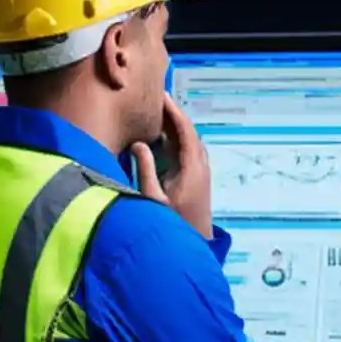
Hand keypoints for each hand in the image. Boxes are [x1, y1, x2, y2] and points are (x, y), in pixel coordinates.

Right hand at [131, 93, 213, 239]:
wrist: (193, 246)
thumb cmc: (171, 225)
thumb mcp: (152, 198)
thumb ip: (145, 170)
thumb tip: (138, 144)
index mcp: (192, 168)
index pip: (186, 131)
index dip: (174, 112)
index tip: (162, 95)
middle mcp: (201, 167)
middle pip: (190, 133)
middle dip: (174, 115)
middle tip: (157, 99)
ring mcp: (202, 174)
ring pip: (191, 142)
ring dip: (177, 127)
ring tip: (159, 114)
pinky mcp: (198, 181)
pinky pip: (190, 152)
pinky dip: (179, 139)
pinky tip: (165, 138)